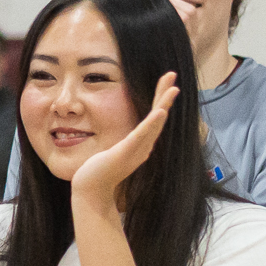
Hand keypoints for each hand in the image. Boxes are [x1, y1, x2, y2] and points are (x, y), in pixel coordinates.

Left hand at [68, 70, 184, 211]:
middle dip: (165, 95)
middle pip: (158, 116)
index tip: (167, 82)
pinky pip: (141, 135)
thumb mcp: (114, 150)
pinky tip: (159, 112)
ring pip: (154, 124)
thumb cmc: (100, 171)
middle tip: (173, 75)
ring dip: (164, 105)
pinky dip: (152, 123)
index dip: (161, 98)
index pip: (153, 117)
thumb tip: (126, 135)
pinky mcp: (126, 153)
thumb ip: (123, 142)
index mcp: (141, 143)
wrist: (91, 190)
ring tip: (173, 89)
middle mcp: (143, 146)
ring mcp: (136, 150)